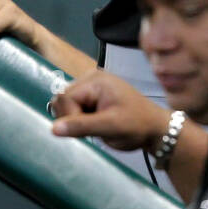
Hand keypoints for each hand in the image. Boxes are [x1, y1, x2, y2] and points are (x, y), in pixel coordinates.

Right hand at [49, 70, 167, 150]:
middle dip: (71, 118)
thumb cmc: (136, 125)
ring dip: (75, 119)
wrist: (154, 129)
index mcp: (96, 81)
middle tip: (93, 127)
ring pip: (65, 105)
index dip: (69, 117)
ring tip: (95, 125)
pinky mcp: (92, 97)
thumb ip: (81, 126)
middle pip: (62, 99)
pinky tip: (94, 123)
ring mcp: (91, 87)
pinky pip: (73, 107)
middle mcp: (90, 79)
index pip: (64, 97)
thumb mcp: (110, 127)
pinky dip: (78, 119)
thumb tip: (53, 128)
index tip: (87, 129)